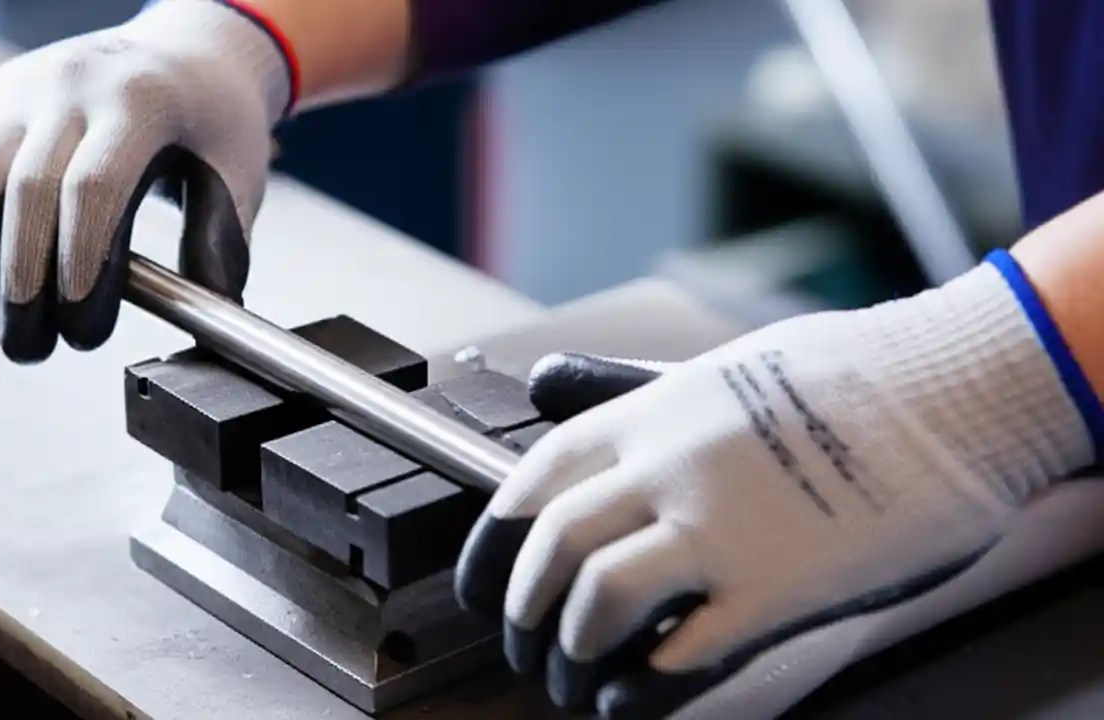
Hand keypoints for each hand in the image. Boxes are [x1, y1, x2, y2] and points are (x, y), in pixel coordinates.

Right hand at [0, 0, 290, 361]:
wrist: (183, 55)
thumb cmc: (212, 122)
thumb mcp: (237, 174)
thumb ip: (220, 246)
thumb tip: (206, 320)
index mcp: (141, 104)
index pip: (96, 186)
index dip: (80, 264)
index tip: (80, 329)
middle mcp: (71, 87)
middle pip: (27, 188)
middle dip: (20, 283)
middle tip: (28, 349)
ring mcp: (20, 88)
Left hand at [456, 261, 1093, 718]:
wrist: (946, 393)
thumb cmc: (838, 376)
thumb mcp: (710, 366)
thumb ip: (624, 386)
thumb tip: (545, 379)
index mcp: (645, 415)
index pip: (530, 485)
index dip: (489, 549)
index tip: (480, 592)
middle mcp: (666, 469)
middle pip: (550, 552)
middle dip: (521, 615)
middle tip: (523, 649)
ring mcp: (718, 529)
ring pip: (596, 602)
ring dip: (572, 655)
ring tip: (575, 681)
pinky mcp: (774, 589)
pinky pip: (679, 654)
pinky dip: (638, 688)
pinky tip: (629, 699)